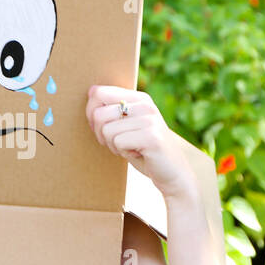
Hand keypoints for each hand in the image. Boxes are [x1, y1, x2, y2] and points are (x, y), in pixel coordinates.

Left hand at [86, 85, 196, 199]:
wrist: (173, 173)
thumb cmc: (144, 150)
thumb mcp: (128, 125)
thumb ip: (113, 109)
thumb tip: (91, 92)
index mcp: (139, 98)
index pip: (99, 93)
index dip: (91, 114)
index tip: (102, 128)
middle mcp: (145, 105)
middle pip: (99, 114)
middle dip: (100, 134)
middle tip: (117, 143)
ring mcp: (150, 120)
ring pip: (106, 131)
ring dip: (113, 145)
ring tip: (130, 148)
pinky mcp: (151, 137)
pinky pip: (118, 142)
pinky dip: (123, 152)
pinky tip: (138, 153)